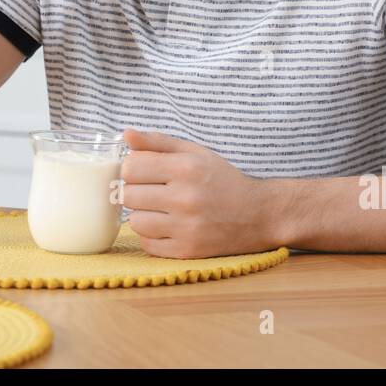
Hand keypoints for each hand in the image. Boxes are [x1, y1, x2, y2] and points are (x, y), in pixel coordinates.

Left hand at [119, 128, 283, 257]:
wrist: (258, 214)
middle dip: (136, 191)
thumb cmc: (222, 179)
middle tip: (153, 191)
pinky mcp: (187, 251)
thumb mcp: (195, 152)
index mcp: (186, 168)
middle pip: (128, 195)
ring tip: (161, 209)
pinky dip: (152, 235)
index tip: (144, 171)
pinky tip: (168, 226)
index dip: (133, 168)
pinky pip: (147, 244)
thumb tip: (126, 134)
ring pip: (135, 221)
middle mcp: (186, 198)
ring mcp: (187, 227)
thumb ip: (158, 142)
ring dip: (143, 215)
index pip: (130, 167)